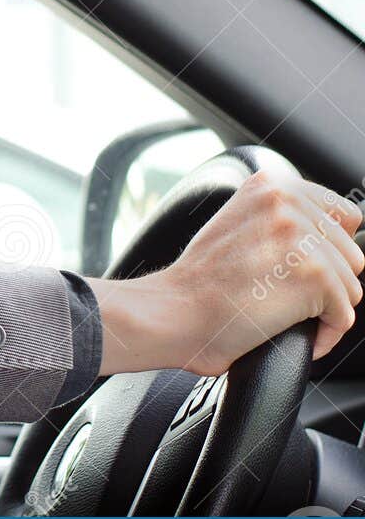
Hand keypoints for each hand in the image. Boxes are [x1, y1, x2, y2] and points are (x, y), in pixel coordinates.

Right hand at [88, 166, 363, 376]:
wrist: (171, 312)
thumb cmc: (197, 283)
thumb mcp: (236, 225)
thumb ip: (280, 219)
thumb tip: (329, 236)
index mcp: (271, 184)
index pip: (343, 216)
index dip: (326, 250)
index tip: (298, 270)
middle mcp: (288, 201)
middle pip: (351, 253)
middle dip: (325, 282)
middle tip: (281, 295)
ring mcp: (302, 237)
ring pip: (350, 285)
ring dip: (322, 309)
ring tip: (281, 314)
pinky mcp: (314, 275)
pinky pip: (343, 316)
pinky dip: (322, 334)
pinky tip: (286, 331)